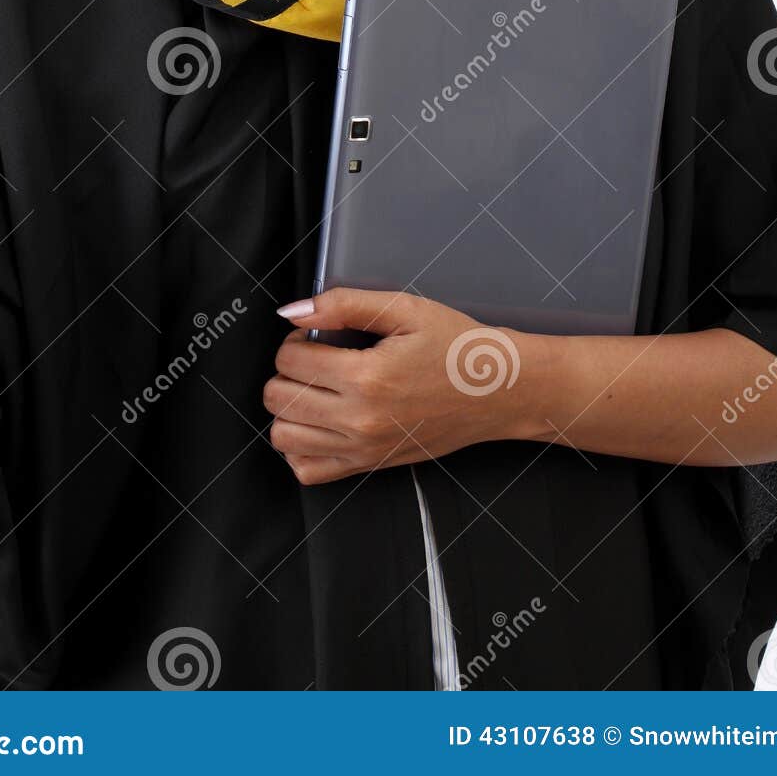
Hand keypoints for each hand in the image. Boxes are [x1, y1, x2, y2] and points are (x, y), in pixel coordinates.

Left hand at [263, 286, 541, 485]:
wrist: (497, 390)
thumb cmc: (455, 346)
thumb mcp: (404, 309)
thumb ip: (344, 304)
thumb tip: (293, 311)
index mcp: (367, 377)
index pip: (290, 360)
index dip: (295, 339)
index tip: (317, 334)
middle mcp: (360, 420)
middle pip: (279, 399)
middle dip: (287, 371)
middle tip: (315, 358)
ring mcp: (364, 449)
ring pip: (284, 438)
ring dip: (289, 408)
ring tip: (316, 388)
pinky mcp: (371, 465)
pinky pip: (308, 471)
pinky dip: (302, 447)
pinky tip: (321, 420)